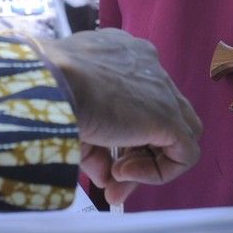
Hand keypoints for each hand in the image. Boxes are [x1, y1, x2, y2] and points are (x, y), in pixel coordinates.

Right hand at [37, 31, 200, 204]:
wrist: (48, 83)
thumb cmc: (48, 90)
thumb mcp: (73, 116)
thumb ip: (94, 146)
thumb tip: (105, 175)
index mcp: (124, 54)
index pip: (139, 99)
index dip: (123, 134)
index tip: (101, 154)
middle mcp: (148, 66)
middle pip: (159, 117)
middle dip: (137, 153)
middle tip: (112, 178)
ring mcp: (162, 90)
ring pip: (179, 134)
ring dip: (149, 162)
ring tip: (116, 175)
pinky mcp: (169, 116)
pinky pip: (184, 154)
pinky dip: (158, 172)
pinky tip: (123, 173)